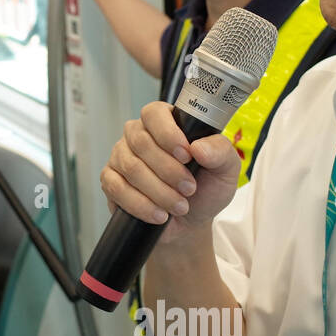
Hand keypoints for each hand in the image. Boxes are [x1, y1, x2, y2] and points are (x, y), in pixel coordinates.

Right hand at [100, 101, 240, 246]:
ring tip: (179, 206)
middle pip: (141, 142)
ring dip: (159, 191)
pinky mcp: (110, 180)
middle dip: (168, 170)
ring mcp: (121, 157)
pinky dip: (141, 204)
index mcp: (165, 122)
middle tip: (189, 189)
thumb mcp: (225, 170)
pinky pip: (117, 188)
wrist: (189, 223)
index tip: (187, 156)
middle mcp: (138, 135)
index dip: (168, 134)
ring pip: (132, 168)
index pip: (154, 113)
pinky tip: (159, 214)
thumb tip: (199, 147)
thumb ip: (220, 152)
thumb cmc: (206, 190)